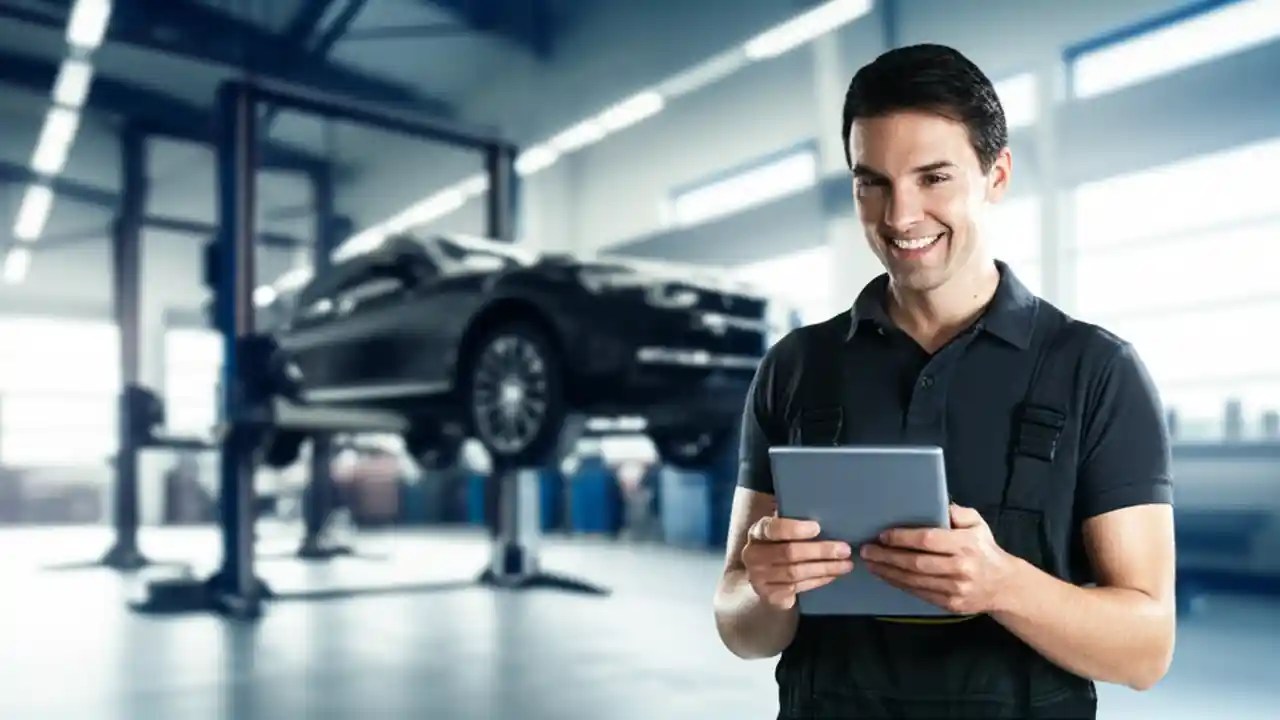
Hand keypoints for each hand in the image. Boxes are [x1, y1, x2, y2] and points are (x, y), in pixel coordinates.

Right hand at [742, 514, 853, 610]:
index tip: (817, 527)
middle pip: (789, 552)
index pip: (772, 528)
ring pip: (796, 573)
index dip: (794, 528)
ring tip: (846, 564)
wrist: (761, 579)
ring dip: (825, 568)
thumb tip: (827, 514)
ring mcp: (759, 578)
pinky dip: (818, 581)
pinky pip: (798, 587)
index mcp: (757, 533)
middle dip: (820, 551)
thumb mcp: (780, 532)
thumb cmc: (778, 547)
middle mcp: (753, 555)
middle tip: (844, 549)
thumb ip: (794, 524)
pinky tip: (832, 575)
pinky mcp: (770, 596)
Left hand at [859, 504, 1016, 614]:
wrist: (1004, 586)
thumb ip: (958, 513)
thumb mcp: (977, 523)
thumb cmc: (984, 549)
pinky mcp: (949, 604)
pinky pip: (919, 593)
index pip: (927, 540)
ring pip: (914, 580)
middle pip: (915, 562)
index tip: (882, 535)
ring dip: (887, 572)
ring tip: (870, 563)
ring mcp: (955, 589)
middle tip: (866, 550)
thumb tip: (936, 504)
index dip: (902, 538)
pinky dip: (899, 584)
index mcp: (965, 544)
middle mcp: (960, 568)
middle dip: (887, 556)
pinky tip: (885, 575)